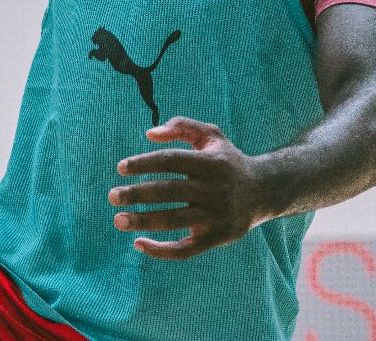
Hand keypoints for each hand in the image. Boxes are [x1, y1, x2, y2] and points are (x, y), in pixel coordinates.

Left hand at [108, 116, 270, 259]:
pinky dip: (161, 250)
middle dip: (137, 194)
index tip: (121, 168)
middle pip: (169, 191)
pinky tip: (139, 244)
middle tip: (112, 196)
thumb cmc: (227, 161)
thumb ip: (182, 126)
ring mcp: (215, 216)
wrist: (263, 191)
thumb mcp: (211, 136)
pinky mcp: (216, 238)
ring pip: (173, 221)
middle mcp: (214, 189)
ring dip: (143, 221)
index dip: (145, 163)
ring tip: (118, 219)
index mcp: (210, 162)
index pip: (171, 161)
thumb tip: (149, 133)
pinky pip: (185, 249)